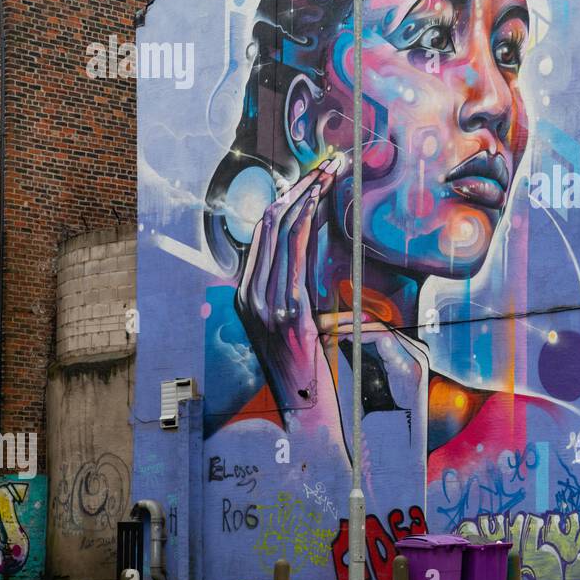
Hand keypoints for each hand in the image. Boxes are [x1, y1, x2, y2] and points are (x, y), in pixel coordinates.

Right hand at [237, 156, 342, 437]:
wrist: (305, 415)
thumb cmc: (309, 371)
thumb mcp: (300, 325)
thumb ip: (299, 292)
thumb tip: (314, 262)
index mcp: (246, 295)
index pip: (262, 233)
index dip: (287, 199)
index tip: (312, 177)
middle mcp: (248, 296)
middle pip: (270, 224)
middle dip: (302, 187)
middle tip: (329, 164)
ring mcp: (264, 305)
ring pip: (282, 231)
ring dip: (311, 195)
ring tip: (333, 171)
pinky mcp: (287, 313)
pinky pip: (297, 253)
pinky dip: (312, 220)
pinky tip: (326, 200)